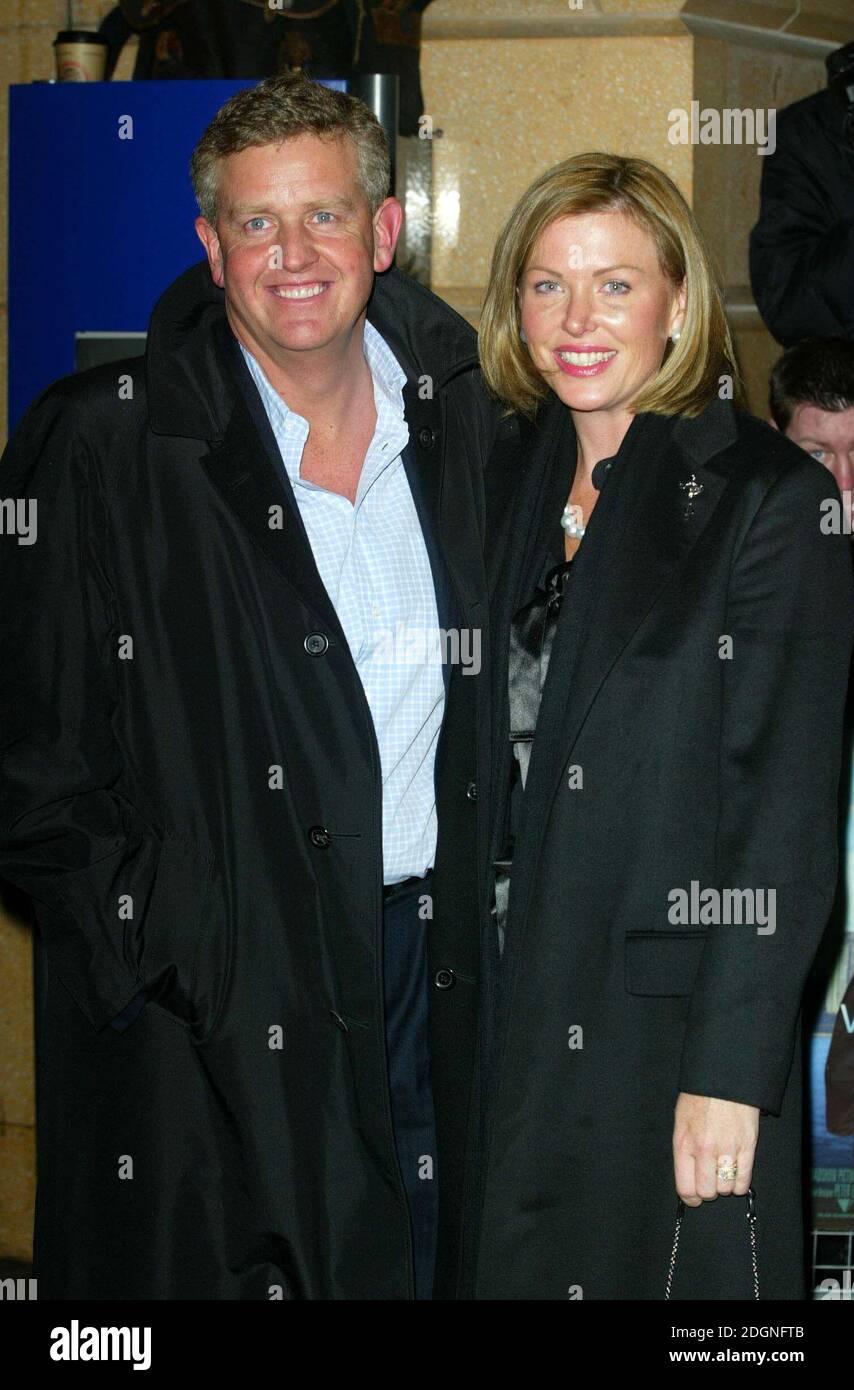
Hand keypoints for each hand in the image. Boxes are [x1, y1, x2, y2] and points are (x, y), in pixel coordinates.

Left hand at [672, 1091, 758, 1205]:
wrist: (724, 1077)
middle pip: (707, 1192)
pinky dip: (740, 1183)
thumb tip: (688, 1176)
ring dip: (724, 1184)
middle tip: (710, 1180)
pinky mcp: (748, 1146)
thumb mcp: (681, 1122)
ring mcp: (727, 1148)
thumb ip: (684, 1150)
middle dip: (708, 1190)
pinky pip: (744, 1180)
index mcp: (684, 1143)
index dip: (690, 1198)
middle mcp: (704, 1149)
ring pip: (726, 1188)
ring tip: (723, 1171)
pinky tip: (736, 1173)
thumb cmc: (700, 1097)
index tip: (694, 1197)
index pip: (685, 1187)